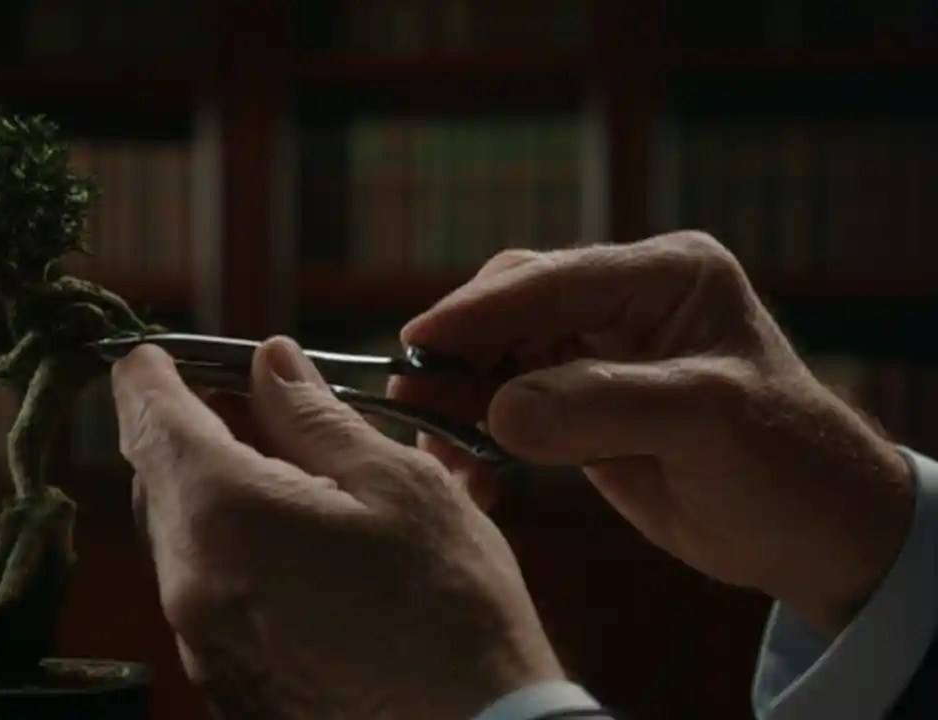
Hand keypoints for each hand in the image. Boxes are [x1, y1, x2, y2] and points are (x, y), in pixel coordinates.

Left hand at [112, 337, 562, 718]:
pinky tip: (302, 550)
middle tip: (263, 408)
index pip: (149, 418)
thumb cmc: (450, 608)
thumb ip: (314, 416)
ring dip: (218, 491)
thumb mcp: (395, 484)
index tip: (157, 354)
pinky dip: (233, 551)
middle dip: (196, 429)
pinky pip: (205, 592)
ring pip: (182, 536)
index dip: (148, 374)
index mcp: (225, 515)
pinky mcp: (226, 682)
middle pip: (159, 477)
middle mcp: (190, 584)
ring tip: (301, 481)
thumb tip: (269, 365)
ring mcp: (202, 643)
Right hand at [392, 231, 914, 634]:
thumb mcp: (706, 421)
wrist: (815, 535)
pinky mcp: (582, 407)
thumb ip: (601, 406)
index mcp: (666, 277)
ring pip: (500, 358)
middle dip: (460, 353)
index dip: (478, 309)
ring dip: (461, 399)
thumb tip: (499, 410)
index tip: (416, 342)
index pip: (552, 279)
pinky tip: (473, 473)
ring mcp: (599, 355)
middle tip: (412, 401)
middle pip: (512, 308)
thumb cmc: (786, 464)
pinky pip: (510, 407)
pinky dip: (481, 435)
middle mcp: (625, 304)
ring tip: (436, 446)